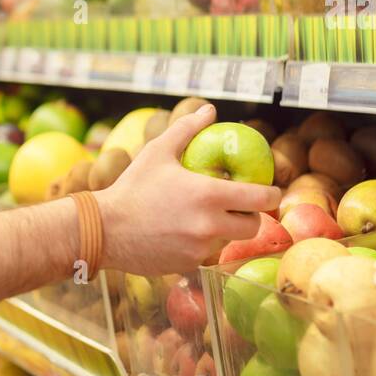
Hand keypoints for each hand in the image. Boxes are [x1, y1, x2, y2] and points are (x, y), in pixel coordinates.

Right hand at [95, 103, 281, 275]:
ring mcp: (200, 249)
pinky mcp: (188, 265)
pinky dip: (200, 244)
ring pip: (228, 241)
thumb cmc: (132, 187)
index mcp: (210, 195)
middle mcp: (210, 225)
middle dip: (250, 216)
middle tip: (239, 207)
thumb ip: (186, 129)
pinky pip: (205, 254)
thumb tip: (209, 111)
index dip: (271, 194)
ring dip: (224, 231)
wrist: (104, 229)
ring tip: (203, 218)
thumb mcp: (158, 152)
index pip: (261, 198)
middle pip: (253, 225)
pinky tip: (180, 233)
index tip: (267, 191)